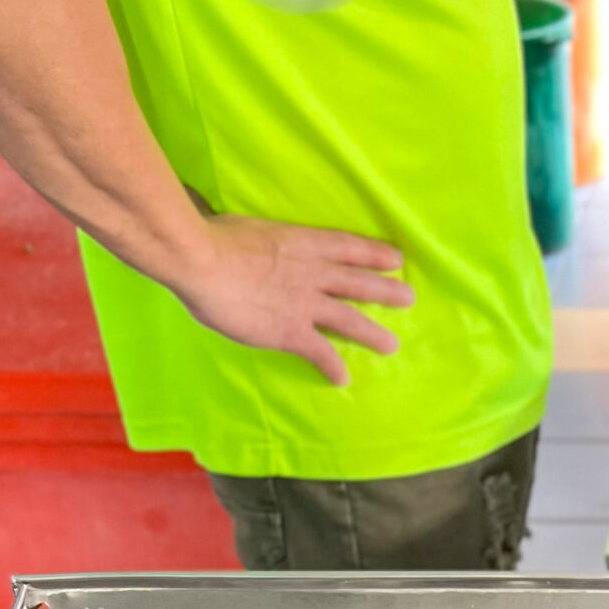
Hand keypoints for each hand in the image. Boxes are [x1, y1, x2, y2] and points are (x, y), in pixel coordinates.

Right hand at [170, 213, 416, 385]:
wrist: (199, 259)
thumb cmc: (212, 237)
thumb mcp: (249, 229)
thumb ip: (263, 242)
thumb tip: (255, 244)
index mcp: (301, 242)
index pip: (347, 246)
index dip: (374, 254)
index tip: (396, 259)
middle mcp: (311, 272)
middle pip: (358, 282)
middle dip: (386, 291)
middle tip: (409, 298)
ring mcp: (304, 303)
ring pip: (350, 318)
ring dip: (373, 333)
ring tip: (392, 346)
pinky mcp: (290, 331)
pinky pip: (321, 352)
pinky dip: (333, 367)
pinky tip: (342, 379)